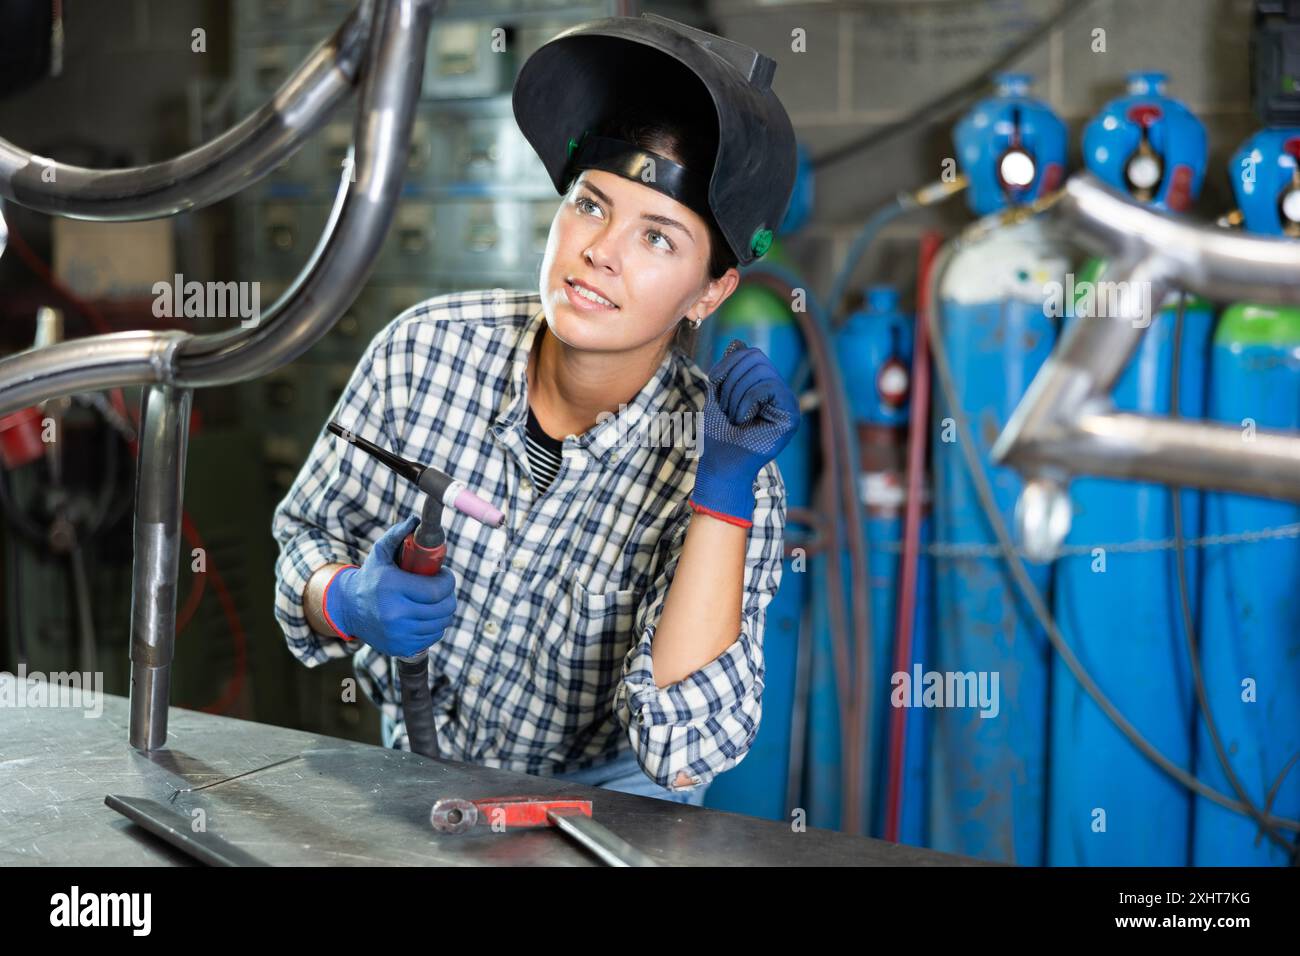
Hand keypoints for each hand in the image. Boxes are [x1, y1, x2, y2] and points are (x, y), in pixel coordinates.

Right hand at [324, 514, 457, 658]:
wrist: (348, 609)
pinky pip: (433, 637)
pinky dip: (435, 626)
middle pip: (444, 608)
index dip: (448, 581)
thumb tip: (416, 520)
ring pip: (441, 623)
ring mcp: (399, 634)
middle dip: (449, 595)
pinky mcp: (401, 647)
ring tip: (434, 601)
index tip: (444, 575)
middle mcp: (395, 614)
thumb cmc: (370, 577)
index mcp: (392, 588)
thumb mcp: (380, 553)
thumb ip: (399, 535)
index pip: (437, 590)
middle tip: (442, 588)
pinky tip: (425, 616)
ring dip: (443, 611)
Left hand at [691, 339, 799, 525]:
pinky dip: (748, 402)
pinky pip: (768, 387)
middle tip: (726, 409)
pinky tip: (744, 421)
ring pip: (762, 371)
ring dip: (737, 395)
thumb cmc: (717, 435)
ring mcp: (788, 404)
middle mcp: (780, 393)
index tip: (715, 388)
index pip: (750, 353)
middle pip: (756, 357)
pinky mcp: (791, 416)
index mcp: (765, 387)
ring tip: (735, 418)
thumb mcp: (718, 394)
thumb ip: (729, 370)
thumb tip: (739, 342)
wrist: (720, 465)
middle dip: (731, 380)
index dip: (728, 364)